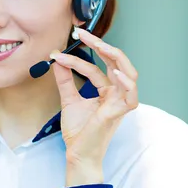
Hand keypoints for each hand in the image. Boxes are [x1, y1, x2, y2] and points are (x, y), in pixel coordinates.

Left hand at [50, 28, 138, 182]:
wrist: (76, 152)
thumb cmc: (78, 130)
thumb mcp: (68, 99)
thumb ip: (65, 80)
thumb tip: (56, 59)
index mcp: (107, 90)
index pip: (99, 65)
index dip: (83, 53)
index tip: (64, 47)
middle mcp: (116, 94)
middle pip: (117, 63)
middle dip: (101, 46)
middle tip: (83, 34)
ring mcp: (119, 103)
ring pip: (130, 75)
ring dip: (115, 58)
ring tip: (100, 45)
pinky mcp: (118, 114)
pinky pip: (130, 97)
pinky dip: (127, 83)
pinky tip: (118, 73)